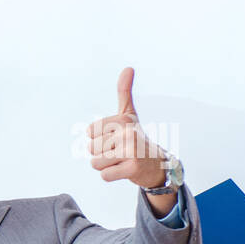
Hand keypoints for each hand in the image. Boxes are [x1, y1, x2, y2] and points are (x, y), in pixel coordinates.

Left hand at [86, 67, 169, 189]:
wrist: (156, 163)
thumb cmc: (135, 138)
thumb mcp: (128, 114)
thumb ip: (124, 92)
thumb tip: (128, 67)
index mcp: (122, 120)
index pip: (88, 132)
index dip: (98, 139)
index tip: (115, 138)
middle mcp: (128, 133)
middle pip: (90, 149)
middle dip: (101, 154)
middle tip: (119, 151)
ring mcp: (132, 151)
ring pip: (95, 163)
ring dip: (106, 165)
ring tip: (121, 160)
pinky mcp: (133, 168)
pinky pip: (104, 175)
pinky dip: (111, 175)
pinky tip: (124, 170)